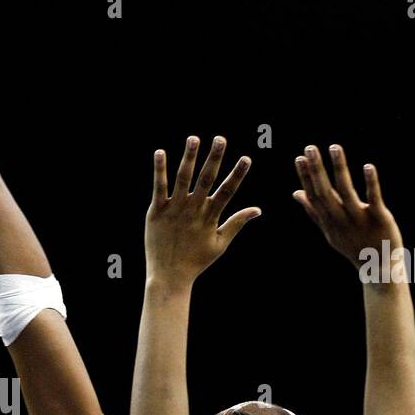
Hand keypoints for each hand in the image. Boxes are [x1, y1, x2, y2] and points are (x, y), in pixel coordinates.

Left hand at [145, 136, 259, 286]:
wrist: (169, 276)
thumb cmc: (196, 261)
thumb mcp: (220, 243)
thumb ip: (237, 223)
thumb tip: (258, 209)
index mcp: (210, 217)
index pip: (227, 191)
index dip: (237, 175)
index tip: (247, 158)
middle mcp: (193, 210)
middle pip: (206, 180)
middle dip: (214, 158)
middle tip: (220, 138)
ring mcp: (174, 210)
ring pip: (183, 179)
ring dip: (189, 158)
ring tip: (194, 138)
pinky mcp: (156, 211)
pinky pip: (159, 187)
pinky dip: (159, 170)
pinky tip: (160, 152)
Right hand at [293, 145, 400, 268]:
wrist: (378, 268)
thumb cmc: (353, 246)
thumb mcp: (329, 230)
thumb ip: (313, 211)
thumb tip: (295, 193)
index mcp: (328, 221)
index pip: (313, 196)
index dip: (306, 177)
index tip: (299, 158)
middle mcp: (340, 219)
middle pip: (325, 191)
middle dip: (316, 169)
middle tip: (309, 148)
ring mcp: (359, 219)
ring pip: (346, 191)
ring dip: (339, 168)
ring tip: (334, 147)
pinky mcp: (379, 218)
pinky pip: (374, 198)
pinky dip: (371, 182)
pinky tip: (367, 166)